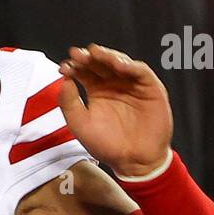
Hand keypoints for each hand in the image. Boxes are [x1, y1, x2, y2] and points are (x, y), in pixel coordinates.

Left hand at [57, 44, 172, 177]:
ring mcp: (132, 84)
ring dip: (108, 56)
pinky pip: (141, 72)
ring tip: (96, 53)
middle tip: (78, 54)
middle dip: (89, 57)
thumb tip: (63, 79)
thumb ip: (69, 103)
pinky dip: (131, 66)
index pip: (84, 72)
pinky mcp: (150, 88)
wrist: (134, 161)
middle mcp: (114, 84)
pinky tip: (118, 65)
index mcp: (96, 90)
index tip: (64, 67)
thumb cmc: (106, 145)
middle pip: (100, 63)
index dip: (74, 66)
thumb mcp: (80, 124)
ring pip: (120, 63)